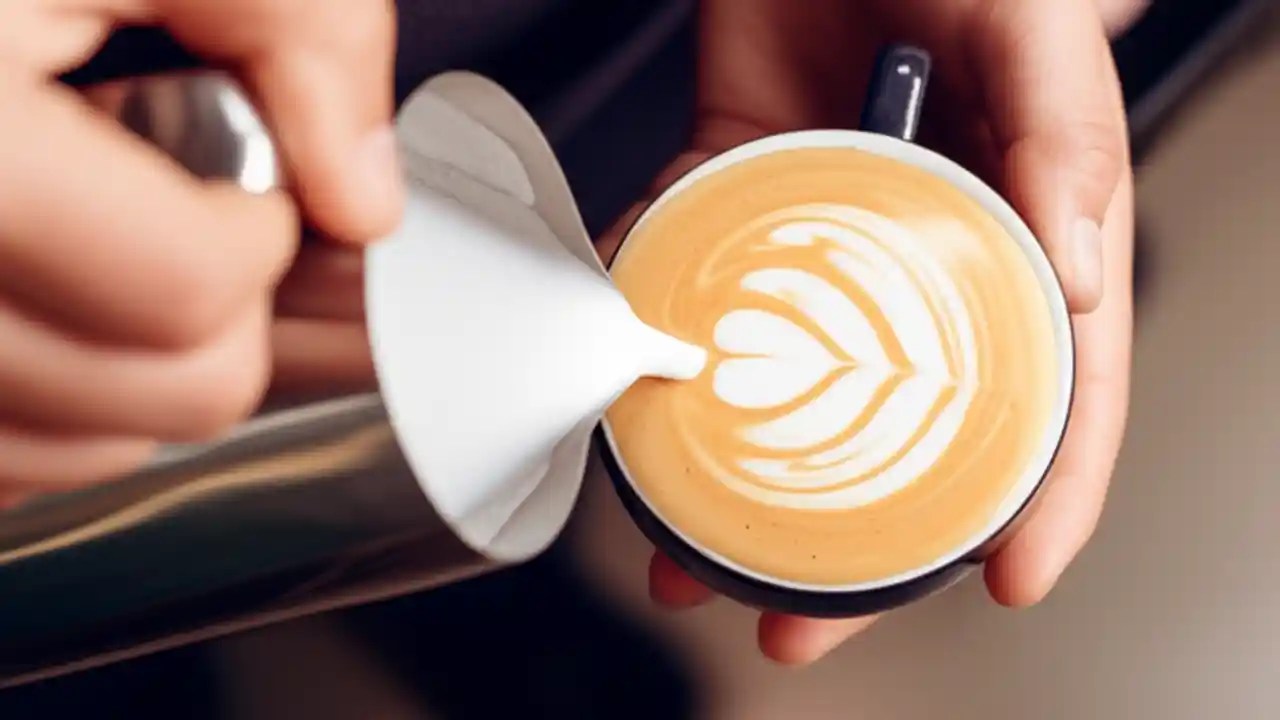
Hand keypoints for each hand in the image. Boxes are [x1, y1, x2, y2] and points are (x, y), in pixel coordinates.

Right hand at [0, 0, 401, 506]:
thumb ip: (291, 21)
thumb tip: (362, 196)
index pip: (192, 292)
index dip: (261, 233)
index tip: (249, 181)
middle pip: (163, 396)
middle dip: (222, 308)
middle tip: (183, 210)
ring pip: (83, 451)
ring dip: (142, 363)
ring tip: (96, 235)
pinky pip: (4, 462)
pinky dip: (58, 400)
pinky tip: (44, 289)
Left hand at [600, 0, 1132, 663]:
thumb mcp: (1040, 42)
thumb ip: (1065, 148)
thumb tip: (1084, 285)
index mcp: (1020, 242)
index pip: (1054, 395)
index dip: (1042, 501)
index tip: (1006, 584)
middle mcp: (919, 262)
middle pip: (901, 433)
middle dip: (852, 546)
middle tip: (796, 622)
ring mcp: (820, 241)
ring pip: (784, 388)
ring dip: (732, 479)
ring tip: (684, 552)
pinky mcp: (736, 194)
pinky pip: (694, 279)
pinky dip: (660, 341)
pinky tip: (633, 403)